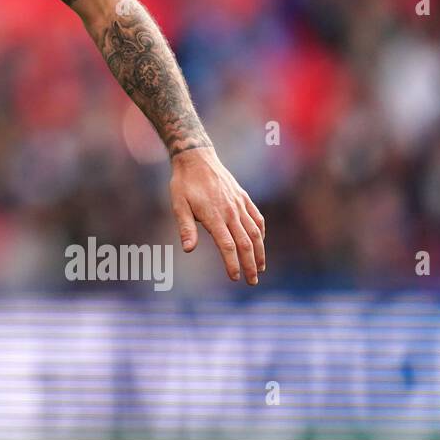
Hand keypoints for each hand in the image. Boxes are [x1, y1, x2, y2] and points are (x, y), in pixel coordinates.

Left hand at [168, 147, 265, 284]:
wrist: (196, 158)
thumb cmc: (183, 184)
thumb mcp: (178, 204)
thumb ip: (185, 227)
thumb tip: (188, 249)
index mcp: (213, 215)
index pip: (227, 245)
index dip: (232, 263)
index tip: (235, 278)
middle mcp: (230, 211)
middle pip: (245, 243)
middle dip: (250, 264)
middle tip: (252, 281)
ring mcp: (239, 204)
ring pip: (255, 233)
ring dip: (260, 252)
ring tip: (261, 268)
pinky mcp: (243, 198)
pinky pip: (257, 218)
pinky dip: (261, 233)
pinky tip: (260, 243)